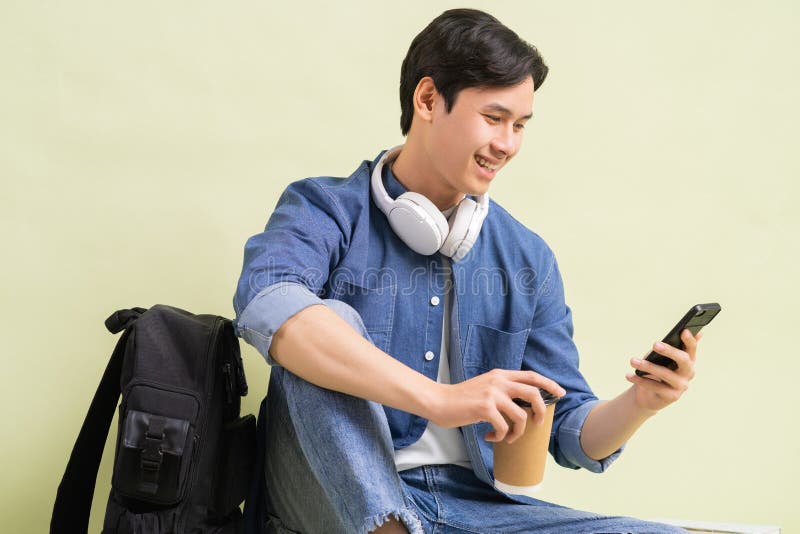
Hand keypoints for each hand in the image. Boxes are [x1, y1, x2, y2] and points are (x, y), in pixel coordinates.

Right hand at [426, 369, 564, 443]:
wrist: (438, 401)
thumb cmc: (461, 399)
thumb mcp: (485, 387)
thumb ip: (501, 390)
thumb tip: (521, 406)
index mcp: (500, 374)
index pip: (531, 376)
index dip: (549, 384)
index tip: (560, 393)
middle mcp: (498, 381)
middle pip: (533, 393)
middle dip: (541, 410)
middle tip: (538, 423)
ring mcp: (492, 393)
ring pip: (521, 415)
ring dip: (518, 431)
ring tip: (507, 437)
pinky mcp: (485, 408)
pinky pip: (504, 427)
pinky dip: (501, 436)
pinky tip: (490, 436)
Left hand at [626, 329, 701, 411]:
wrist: (648, 396)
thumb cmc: (654, 371)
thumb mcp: (657, 359)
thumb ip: (661, 350)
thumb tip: (658, 344)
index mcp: (688, 360)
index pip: (692, 348)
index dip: (690, 340)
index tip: (684, 330)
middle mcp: (689, 372)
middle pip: (683, 360)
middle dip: (669, 351)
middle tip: (655, 344)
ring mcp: (682, 385)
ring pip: (666, 374)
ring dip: (647, 366)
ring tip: (632, 360)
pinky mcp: (672, 397)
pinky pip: (655, 386)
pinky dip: (640, 380)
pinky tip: (629, 375)